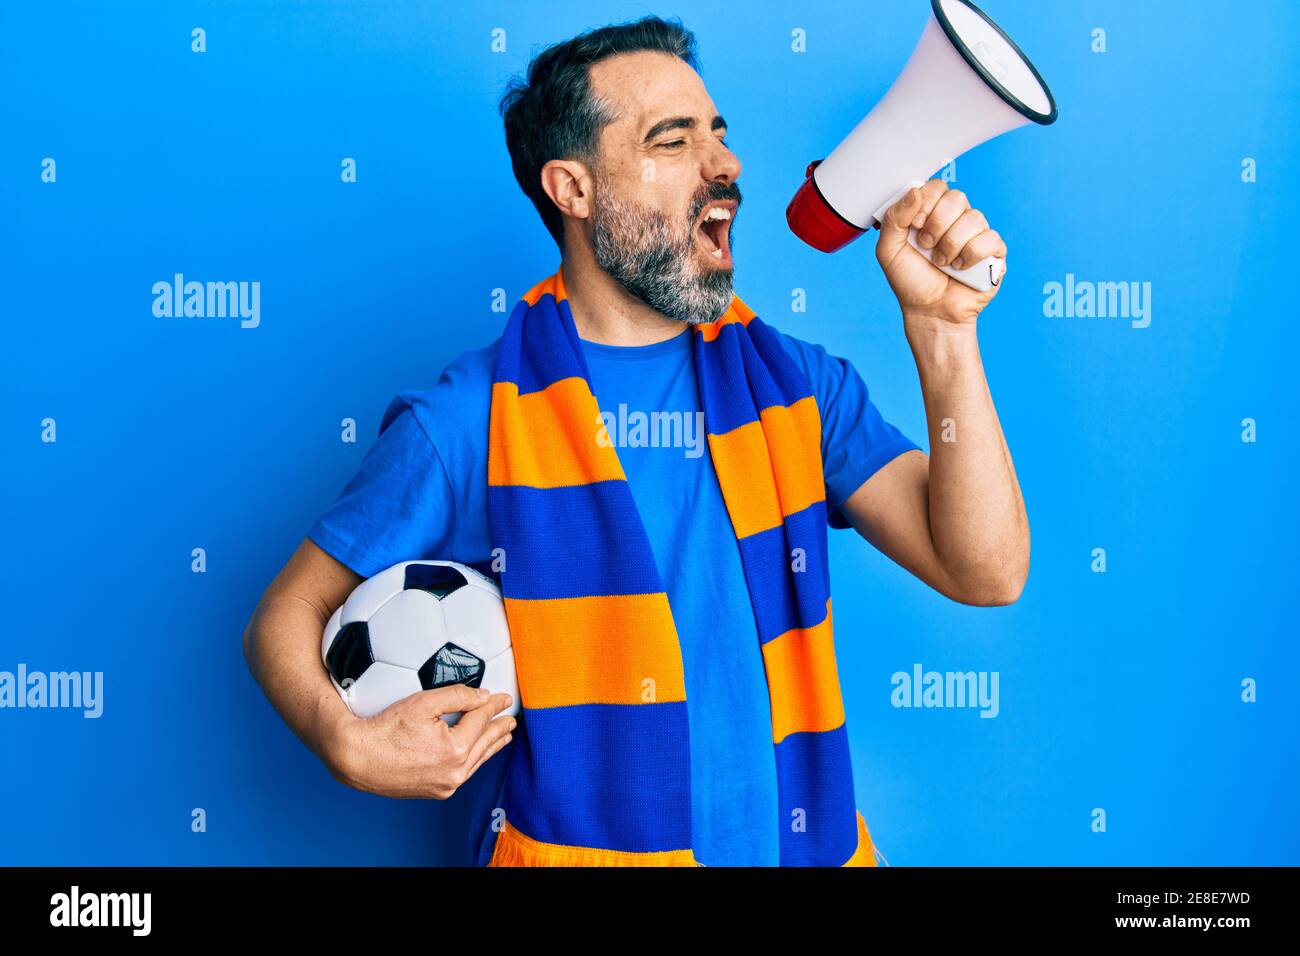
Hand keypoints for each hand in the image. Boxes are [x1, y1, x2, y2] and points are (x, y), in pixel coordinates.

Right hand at [327, 685, 515, 799]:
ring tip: (504, 736)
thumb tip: (483, 696)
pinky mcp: (436, 791)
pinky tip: (477, 754)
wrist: (356, 758)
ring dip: (492, 746)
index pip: (481, 719)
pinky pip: (463, 773)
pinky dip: (474, 760)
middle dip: (500, 728)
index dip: (494, 705)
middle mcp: (454, 772)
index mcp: (455, 748)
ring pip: (477, 761)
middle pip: (485, 742)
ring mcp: (446, 785)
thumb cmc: (384, 730)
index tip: (503, 698)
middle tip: (511, 718)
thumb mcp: (422, 703)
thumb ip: (458, 696)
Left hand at [875, 178, 1006, 330]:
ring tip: (941, 263)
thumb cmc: (911, 281)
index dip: (925, 204)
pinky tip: (960, 269)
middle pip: (956, 198)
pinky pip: (989, 239)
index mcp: (932, 212)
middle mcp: (957, 218)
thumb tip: (915, 191)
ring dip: (950, 245)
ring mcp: (977, 233)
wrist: (929, 312)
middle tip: (926, 246)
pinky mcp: (994, 250)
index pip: (936, 187)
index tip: (914, 227)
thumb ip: (894, 218)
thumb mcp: (888, 250)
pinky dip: (970, 257)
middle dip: (936, 225)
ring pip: (973, 218)